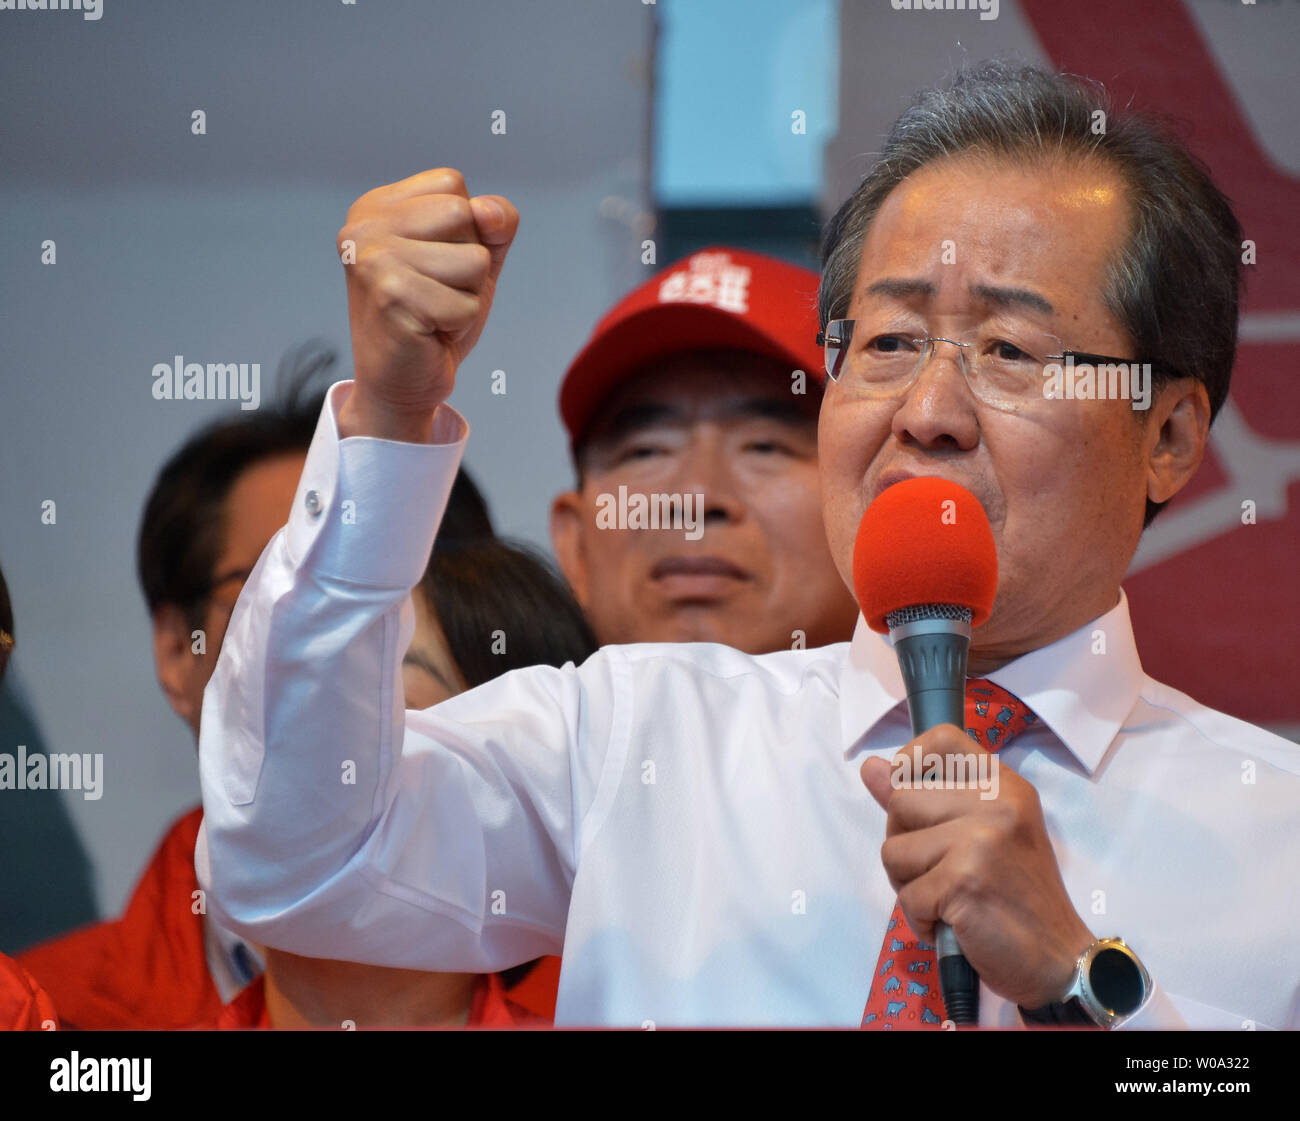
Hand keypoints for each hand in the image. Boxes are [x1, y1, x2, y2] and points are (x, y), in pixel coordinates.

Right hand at [335, 167, 518, 440]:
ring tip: (434, 313)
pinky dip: (459, 324)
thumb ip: (493, 224)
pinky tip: (429, 332)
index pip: (452, 184)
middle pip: (464, 215)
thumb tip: (489, 213)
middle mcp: (364, 226)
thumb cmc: (435, 316)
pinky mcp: (390, 298)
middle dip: (469, 262)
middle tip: (436, 292)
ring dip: (467, 297)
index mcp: (375, 207)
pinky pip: (467, 304)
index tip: (434, 264)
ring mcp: (373, 261)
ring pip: (473, 261)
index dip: (464, 228)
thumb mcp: (473, 257)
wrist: (401, 383)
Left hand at [860, 725, 1094, 1008]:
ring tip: (947, 898)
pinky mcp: (963, 880)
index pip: (942, 739)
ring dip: (908, 884)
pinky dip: (920, 919)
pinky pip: (905, 896)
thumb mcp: (982, 833)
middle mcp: (996, 803)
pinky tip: (952, 924)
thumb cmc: (1015, 896)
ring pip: (892, 849)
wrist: (1058, 958)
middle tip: (939, 870)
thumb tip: (871, 767)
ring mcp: (980, 840)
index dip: (910, 762)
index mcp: (1003, 784)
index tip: (915, 801)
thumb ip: (924, 797)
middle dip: (903, 842)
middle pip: (900, 800)